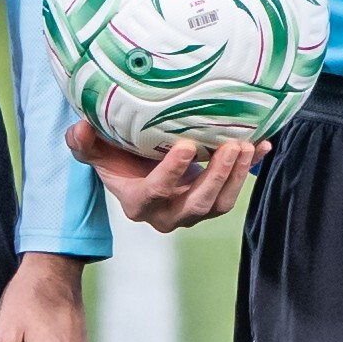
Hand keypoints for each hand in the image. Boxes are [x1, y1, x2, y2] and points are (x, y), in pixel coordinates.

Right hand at [69, 118, 264, 232]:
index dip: (171, 174)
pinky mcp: (211, 201)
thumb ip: (84, 142)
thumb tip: (80, 127)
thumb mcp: (96, 151)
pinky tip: (262, 145)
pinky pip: (233, 191)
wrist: (137, 167)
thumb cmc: (116, 158)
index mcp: (138, 203)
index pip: (155, 192)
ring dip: (236, 176)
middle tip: (231, 146)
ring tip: (247, 145)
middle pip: (196, 205)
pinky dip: (249, 170)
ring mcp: (192, 210)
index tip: (185, 146)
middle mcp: (167, 214)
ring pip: (219, 203)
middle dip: (216, 177)